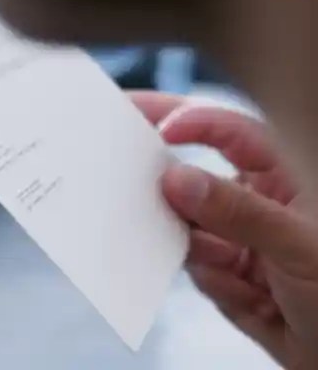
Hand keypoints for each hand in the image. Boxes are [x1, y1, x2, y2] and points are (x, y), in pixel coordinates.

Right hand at [134, 92, 317, 368]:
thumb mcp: (301, 247)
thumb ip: (238, 212)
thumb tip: (177, 179)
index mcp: (288, 177)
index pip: (233, 133)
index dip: (192, 122)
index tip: (153, 127)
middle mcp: (261, 203)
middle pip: (199, 174)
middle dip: (167, 176)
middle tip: (120, 158)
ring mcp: (244, 242)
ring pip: (189, 226)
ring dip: (191, 242)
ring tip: (216, 260)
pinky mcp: (231, 279)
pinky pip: (196, 268)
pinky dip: (210, 280)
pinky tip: (247, 297)